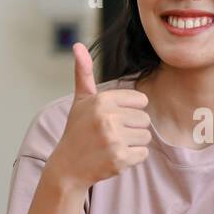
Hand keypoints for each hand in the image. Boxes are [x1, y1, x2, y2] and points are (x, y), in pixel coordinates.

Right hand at [44, 43, 151, 192]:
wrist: (68, 167)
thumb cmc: (78, 131)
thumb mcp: (81, 101)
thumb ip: (84, 73)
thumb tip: (78, 45)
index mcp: (101, 100)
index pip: (141, 101)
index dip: (130, 110)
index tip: (114, 118)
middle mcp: (107, 117)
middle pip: (145, 119)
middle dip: (132, 128)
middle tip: (111, 135)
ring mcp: (114, 139)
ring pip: (146, 137)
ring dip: (133, 143)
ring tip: (112, 145)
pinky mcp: (120, 159)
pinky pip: (143, 154)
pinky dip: (133, 157)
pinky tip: (114, 156)